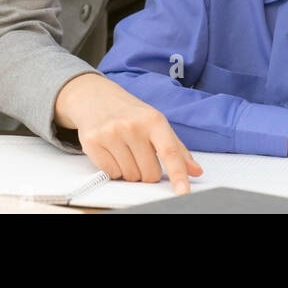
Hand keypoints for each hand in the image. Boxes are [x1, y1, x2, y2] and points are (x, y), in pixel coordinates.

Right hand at [54, 73, 202, 192]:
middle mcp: (132, 125)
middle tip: (139, 153)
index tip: (183, 191)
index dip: (178, 174)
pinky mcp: (92, 142)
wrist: (94, 96)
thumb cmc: (128, 112)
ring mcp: (111, 134)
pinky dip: (113, 168)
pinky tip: (111, 151)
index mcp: (153, 119)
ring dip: (130, 169)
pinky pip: (111, 174)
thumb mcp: (155, 122)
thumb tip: (195, 170)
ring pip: (130, 176)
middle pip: (149, 173)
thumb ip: (176, 148)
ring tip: (124, 149)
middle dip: (147, 170)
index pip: (169, 152)